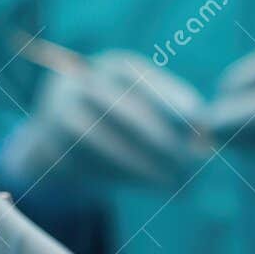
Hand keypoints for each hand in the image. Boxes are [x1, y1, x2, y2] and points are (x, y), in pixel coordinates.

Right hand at [0, 50, 205, 187]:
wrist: (56, 148)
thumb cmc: (116, 125)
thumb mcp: (139, 109)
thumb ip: (169, 117)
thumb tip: (207, 135)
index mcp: (102, 66)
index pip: (134, 73)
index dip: (168, 92)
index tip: (199, 116)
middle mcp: (74, 85)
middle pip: (117, 107)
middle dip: (159, 137)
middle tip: (192, 163)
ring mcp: (54, 118)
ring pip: (100, 141)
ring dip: (141, 166)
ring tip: (174, 184)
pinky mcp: (47, 153)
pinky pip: (86, 167)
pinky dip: (122, 179)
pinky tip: (150, 187)